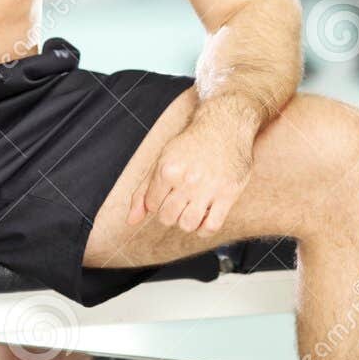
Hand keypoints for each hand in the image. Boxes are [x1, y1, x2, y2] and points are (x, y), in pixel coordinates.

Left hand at [127, 114, 254, 235]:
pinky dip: (204, 229)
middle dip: (170, 213)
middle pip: (167, 218)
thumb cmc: (190, 146)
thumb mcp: (162, 160)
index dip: (157, 201)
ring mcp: (208, 189)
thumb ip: (144, 191)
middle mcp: (187, 180)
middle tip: (179, 200)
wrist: (224, 129)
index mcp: (167, 170)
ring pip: (187, 225)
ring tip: (190, 208)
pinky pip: (211, 227)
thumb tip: (131, 221)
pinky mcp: (227, 195)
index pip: (152, 205)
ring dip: (186, 221)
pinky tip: (203, 218)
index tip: (167, 191)